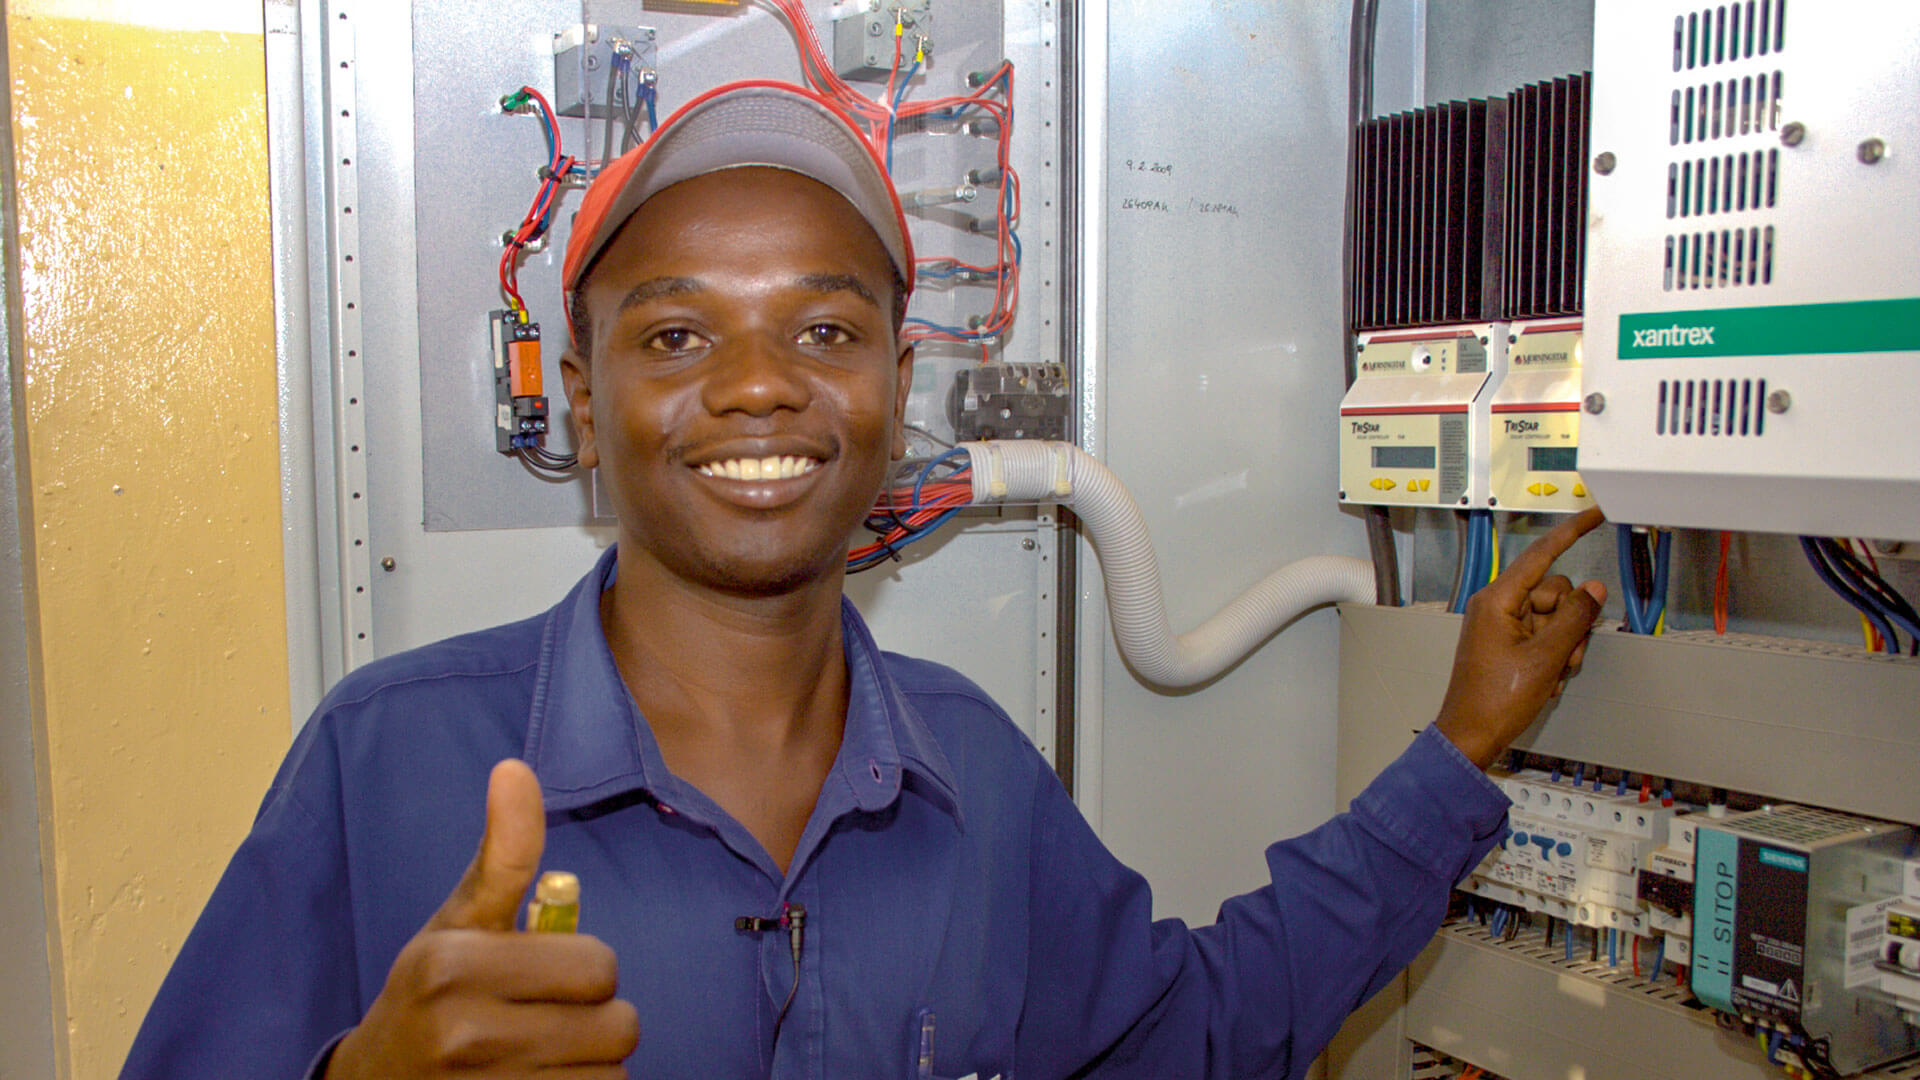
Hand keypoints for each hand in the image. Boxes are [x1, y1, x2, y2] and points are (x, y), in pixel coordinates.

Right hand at [326, 760, 639, 1078]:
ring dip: (591, 1067)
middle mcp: (462, 1035)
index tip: (550, 975)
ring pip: (612, 1075)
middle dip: (596, 1020)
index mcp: (452, 966)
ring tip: (541, 1059)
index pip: (599, 967)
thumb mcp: (458, 922)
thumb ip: (503, 854)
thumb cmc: (431, 995)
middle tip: (550, 1020)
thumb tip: (515, 768)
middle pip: (618, 1026)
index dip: (587, 970)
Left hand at [1435, 507, 1607, 768]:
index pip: (1542, 555)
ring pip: (1555, 616)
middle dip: (1571, 622)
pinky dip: (1555, 654)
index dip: (1571, 533)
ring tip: (1553, 674)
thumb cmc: (1498, 699)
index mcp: (1498, 599)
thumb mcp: (1547, 658)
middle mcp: (1497, 604)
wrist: (1472, 735)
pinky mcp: (1507, 641)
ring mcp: (1502, 624)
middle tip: (1565, 656)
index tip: (1594, 513)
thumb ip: (1575, 619)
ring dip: (1566, 644)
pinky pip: (1545, 635)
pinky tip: (1547, 679)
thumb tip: (1594, 589)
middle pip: (1555, 591)